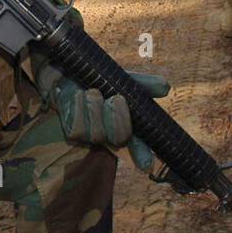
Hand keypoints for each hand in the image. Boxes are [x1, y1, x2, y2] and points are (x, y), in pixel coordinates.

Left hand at [36, 63, 169, 148]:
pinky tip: (75, 95)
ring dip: (95, 108)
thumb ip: (142, 83)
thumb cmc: (95, 76)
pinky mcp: (71, 130)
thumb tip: (166, 87)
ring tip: (91, 91)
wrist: (65, 69)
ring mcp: (90, 133)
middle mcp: (109, 132)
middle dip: (119, 117)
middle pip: (119, 137)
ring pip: (98, 134)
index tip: (147, 164)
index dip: (142, 154)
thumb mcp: (121, 77)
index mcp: (125, 121)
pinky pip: (77, 129)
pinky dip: (78, 108)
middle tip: (115, 98)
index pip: (138, 143)